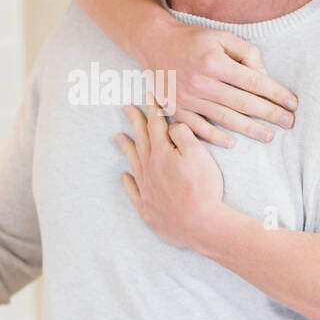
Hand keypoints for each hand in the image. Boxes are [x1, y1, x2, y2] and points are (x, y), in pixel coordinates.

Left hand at [115, 89, 225, 251]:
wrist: (200, 225)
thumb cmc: (202, 188)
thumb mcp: (199, 155)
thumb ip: (184, 135)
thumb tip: (172, 125)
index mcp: (162, 154)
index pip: (155, 125)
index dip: (152, 108)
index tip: (148, 94)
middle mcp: (149, 169)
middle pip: (140, 140)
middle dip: (134, 121)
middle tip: (125, 107)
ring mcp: (147, 190)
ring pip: (133, 163)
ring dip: (126, 148)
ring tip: (117, 137)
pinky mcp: (148, 209)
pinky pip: (133, 191)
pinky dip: (128, 182)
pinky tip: (124, 176)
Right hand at [139, 20, 297, 147]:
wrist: (154, 43)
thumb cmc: (192, 39)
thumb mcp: (221, 36)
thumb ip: (246, 53)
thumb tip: (263, 76)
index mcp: (215, 62)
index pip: (254, 82)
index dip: (276, 94)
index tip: (292, 103)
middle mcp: (201, 82)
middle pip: (243, 103)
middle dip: (269, 114)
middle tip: (289, 123)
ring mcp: (187, 98)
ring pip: (224, 118)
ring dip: (249, 129)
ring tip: (268, 136)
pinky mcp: (176, 108)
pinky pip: (198, 127)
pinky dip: (215, 136)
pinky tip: (232, 142)